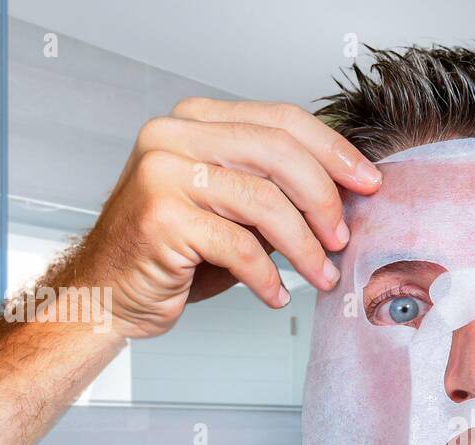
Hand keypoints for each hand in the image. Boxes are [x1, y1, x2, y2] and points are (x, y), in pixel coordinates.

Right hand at [55, 98, 381, 339]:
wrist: (106, 293)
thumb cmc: (174, 253)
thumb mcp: (232, 211)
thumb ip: (275, 190)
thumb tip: (347, 193)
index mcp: (195, 121)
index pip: (280, 120)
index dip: (333, 150)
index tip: (368, 183)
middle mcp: (173, 137)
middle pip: (278, 153)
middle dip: (324, 199)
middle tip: (345, 238)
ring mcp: (163, 174)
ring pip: (264, 202)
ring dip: (305, 247)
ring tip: (322, 276)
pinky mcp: (162, 219)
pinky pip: (239, 246)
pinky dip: (267, 276)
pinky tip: (276, 294)